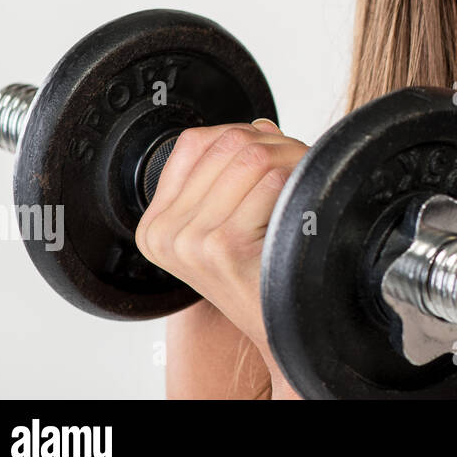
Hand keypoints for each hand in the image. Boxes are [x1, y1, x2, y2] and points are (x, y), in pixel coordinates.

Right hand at [135, 119, 307, 365]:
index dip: (240, 134)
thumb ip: (229, 171)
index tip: (266, 150)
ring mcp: (191, 241)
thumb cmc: (259, 272)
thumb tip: (258, 128)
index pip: (193, 142)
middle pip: (227, 143)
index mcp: (155, 224)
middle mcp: (164, 233)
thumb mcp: (225, 221)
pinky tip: (299, 206)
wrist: (281, 328)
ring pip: (251, 159)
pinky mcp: (224, 247)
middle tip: (296, 165)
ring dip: (290, 160)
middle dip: (273, 144)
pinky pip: (271, 184)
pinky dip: (294, 185)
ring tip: (301, 182)